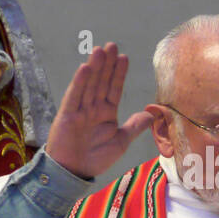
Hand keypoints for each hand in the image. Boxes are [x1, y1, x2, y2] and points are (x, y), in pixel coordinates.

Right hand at [44, 43, 151, 179]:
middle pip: (101, 82)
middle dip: (107, 64)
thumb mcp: (121, 141)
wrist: (74, 172)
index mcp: (106, 113)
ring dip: (94, 68)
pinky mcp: (67, 115)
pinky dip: (79, 83)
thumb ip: (135, 126)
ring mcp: (80, 110)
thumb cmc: (96, 158)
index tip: (124, 57)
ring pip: (89, 85)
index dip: (118, 73)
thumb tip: (151, 114)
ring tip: (100, 50)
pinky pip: (74, 97)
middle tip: (112, 45)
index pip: (114, 89)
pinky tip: (84, 68)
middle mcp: (93, 108)